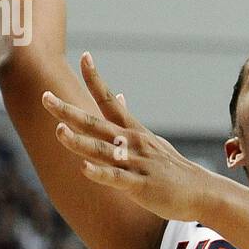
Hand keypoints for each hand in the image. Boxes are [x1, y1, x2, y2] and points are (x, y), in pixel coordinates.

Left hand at [43, 52, 210, 222]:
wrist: (202, 191)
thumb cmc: (173, 169)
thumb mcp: (152, 139)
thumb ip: (130, 121)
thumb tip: (118, 96)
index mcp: (133, 131)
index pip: (110, 100)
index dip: (96, 80)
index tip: (85, 56)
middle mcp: (132, 142)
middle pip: (96, 123)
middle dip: (69, 111)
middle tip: (45, 97)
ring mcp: (137, 163)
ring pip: (102, 150)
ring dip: (79, 141)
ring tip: (59, 130)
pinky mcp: (141, 185)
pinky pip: (117, 178)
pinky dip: (101, 173)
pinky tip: (84, 169)